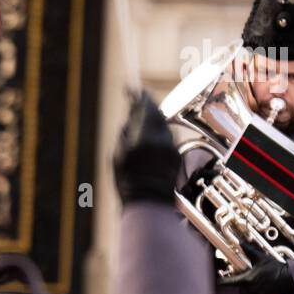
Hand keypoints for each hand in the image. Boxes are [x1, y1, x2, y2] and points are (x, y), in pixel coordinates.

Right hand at [113, 91, 179, 205]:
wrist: (149, 203)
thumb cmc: (128, 182)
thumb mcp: (117, 156)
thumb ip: (124, 134)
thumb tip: (129, 119)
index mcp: (144, 136)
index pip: (144, 106)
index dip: (138, 96)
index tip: (130, 90)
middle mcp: (160, 138)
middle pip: (156, 112)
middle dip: (146, 105)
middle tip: (136, 100)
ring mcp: (170, 146)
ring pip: (162, 124)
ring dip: (152, 119)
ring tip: (140, 120)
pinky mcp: (176, 154)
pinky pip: (166, 136)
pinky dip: (157, 133)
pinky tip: (149, 138)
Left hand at [219, 241, 293, 293]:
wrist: (291, 280)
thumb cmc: (276, 267)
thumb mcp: (262, 258)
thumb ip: (249, 251)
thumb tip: (241, 242)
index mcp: (248, 279)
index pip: (232, 282)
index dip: (224, 281)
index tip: (217, 281)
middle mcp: (251, 290)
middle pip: (245, 286)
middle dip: (250, 281)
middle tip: (262, 276)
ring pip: (253, 292)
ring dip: (257, 288)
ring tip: (268, 282)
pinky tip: (271, 288)